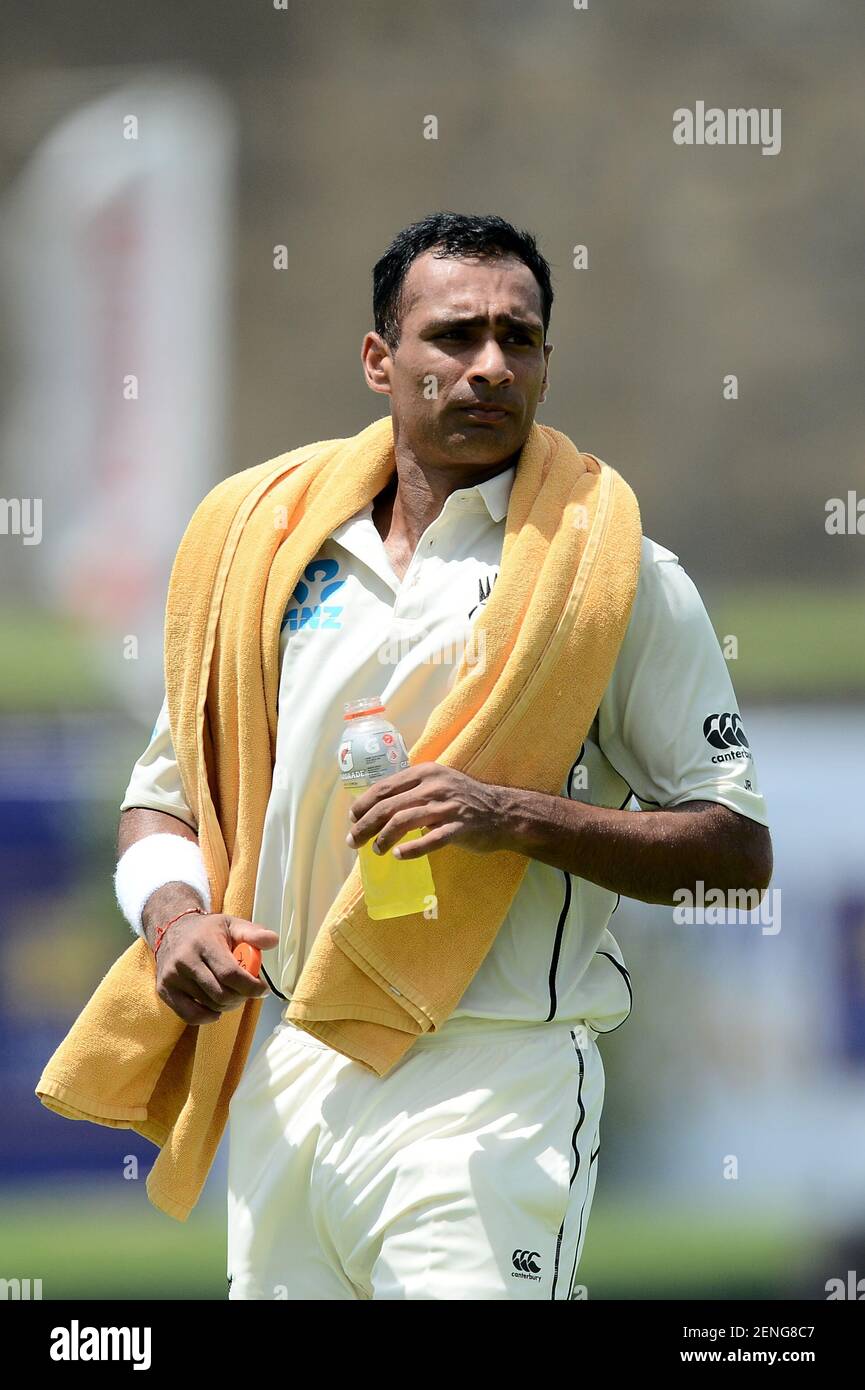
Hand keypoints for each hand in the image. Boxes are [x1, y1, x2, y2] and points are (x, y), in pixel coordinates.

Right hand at [154, 913, 279, 1026]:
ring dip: (227, 1005)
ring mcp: (172, 977)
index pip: (230, 974)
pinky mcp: (164, 990)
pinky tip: (215, 1007)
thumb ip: (253, 932)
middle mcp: (185, 961)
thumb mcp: (231, 924)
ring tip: (232, 994)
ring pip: (209, 1005)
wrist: (171, 929)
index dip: (250, 986)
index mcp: (204, 943)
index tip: (262, 989)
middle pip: (221, 994)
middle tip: (246, 992)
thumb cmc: (207, 930)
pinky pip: (190, 1016)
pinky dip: (207, 1016)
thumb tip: (273, 940)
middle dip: (241, 997)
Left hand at [345, 762, 508, 860]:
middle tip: (353, 841)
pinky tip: (398, 856)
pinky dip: (411, 850)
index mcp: (425, 772)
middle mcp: (434, 787)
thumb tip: (378, 804)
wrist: (503, 812)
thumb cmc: (465, 799)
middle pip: (388, 806)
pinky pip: (430, 840)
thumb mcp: (438, 782)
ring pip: (403, 822)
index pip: (384, 787)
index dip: (363, 804)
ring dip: (383, 838)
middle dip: (365, 825)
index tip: (352, 818)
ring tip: (376, 851)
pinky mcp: (459, 828)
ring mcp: (447, 807)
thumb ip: (412, 788)